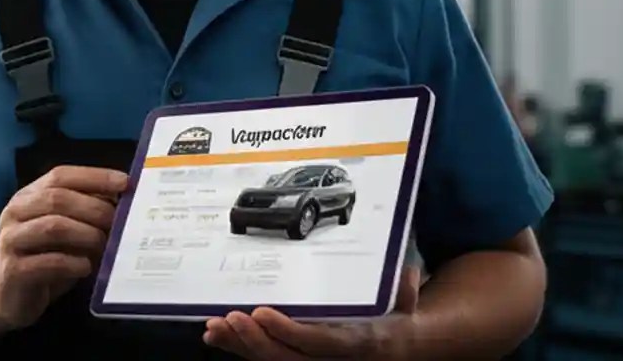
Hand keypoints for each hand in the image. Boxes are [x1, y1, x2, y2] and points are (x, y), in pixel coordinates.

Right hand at [0, 165, 127, 330]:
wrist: (3, 296)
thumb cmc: (40, 259)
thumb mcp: (62, 233)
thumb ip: (82, 215)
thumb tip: (120, 204)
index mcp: (27, 196)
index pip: (60, 176)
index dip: (93, 176)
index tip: (124, 182)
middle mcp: (15, 212)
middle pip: (57, 199)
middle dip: (94, 209)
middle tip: (118, 223)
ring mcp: (11, 240)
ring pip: (53, 227)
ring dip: (86, 235)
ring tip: (104, 246)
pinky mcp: (13, 270)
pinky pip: (48, 262)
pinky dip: (73, 263)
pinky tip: (86, 267)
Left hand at [204, 266, 420, 359]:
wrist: (391, 346)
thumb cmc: (393, 319)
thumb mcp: (402, 304)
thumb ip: (403, 290)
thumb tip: (408, 271)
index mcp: (355, 344)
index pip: (318, 343)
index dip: (288, 332)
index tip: (262, 313)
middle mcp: (329, 359)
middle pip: (285, 358)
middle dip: (254, 340)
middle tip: (231, 317)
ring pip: (270, 360)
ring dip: (239, 345)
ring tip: (215, 327)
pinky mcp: (293, 357)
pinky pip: (262, 358)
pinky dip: (237, 347)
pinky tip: (215, 336)